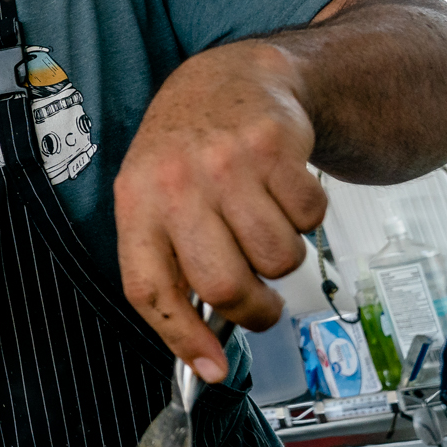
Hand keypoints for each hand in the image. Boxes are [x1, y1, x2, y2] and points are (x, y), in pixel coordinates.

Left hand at [113, 40, 325, 382]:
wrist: (231, 78)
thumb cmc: (187, 151)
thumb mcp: (155, 199)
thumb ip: (171, 266)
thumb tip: (205, 357)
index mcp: (137, 203)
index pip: (149, 289)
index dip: (181, 338)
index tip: (210, 369)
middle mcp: (177, 183)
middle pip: (223, 284)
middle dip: (253, 309)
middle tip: (260, 304)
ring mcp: (227, 164)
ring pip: (277, 258)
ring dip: (283, 258)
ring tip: (263, 225)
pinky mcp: (276, 148)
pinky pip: (309, 218)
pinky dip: (307, 217)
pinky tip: (282, 190)